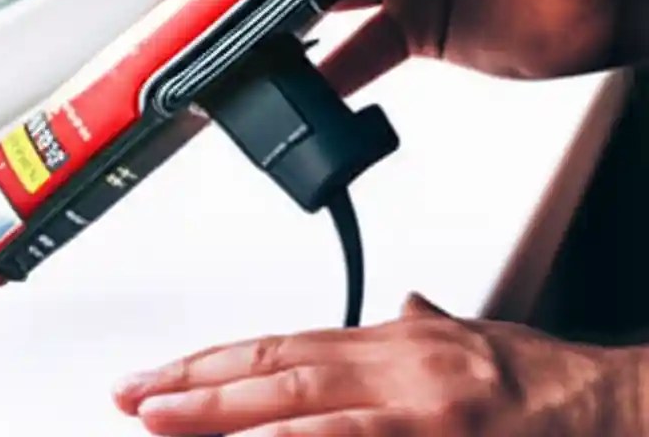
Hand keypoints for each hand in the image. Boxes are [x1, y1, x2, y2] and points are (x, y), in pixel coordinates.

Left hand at [112, 294, 646, 435]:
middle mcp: (391, 361)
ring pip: (296, 401)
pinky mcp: (439, 435)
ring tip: (157, 420)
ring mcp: (413, 403)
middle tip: (130, 395)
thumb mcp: (468, 341)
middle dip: (191, 382)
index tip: (158, 376)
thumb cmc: (542, 379)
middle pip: (270, 367)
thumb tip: (395, 306)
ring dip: (219, 412)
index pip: (279, 346)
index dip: (212, 361)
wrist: (612, 404)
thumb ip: (420, 328)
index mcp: (391, 341)